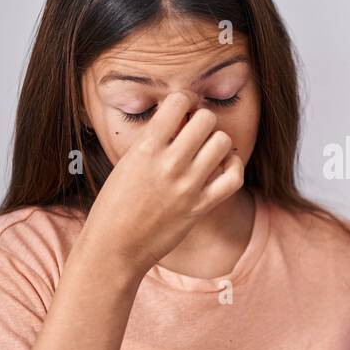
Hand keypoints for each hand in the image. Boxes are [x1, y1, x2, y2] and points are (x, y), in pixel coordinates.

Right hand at [79, 90, 243, 275]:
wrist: (115, 247)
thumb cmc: (115, 204)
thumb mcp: (127, 163)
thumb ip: (153, 141)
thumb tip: (179, 120)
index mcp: (145, 148)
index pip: (178, 102)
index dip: (184, 102)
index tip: (182, 112)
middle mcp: (169, 164)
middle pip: (206, 119)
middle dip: (203, 121)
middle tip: (196, 132)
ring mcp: (187, 186)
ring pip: (223, 142)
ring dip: (217, 143)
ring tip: (208, 151)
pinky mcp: (201, 207)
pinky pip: (234, 177)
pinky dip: (233, 168)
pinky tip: (222, 168)